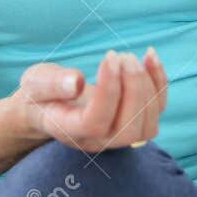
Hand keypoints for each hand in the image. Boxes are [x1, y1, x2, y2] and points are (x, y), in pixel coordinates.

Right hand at [18, 48, 168, 151]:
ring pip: (147, 125)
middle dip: (133, 87)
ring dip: (147, 87)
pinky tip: (150, 55)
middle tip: (121, 55)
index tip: (109, 57)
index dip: (109, 90)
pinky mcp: (134, 122)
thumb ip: (52, 84)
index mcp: (69, 131)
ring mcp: (118, 136)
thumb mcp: (35, 83)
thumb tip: (76, 82)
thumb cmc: (40, 93)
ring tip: (129, 56)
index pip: (96, 121)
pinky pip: (157, 110)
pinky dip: (160, 83)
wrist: (48, 105)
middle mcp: (97, 141)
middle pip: (128, 128)